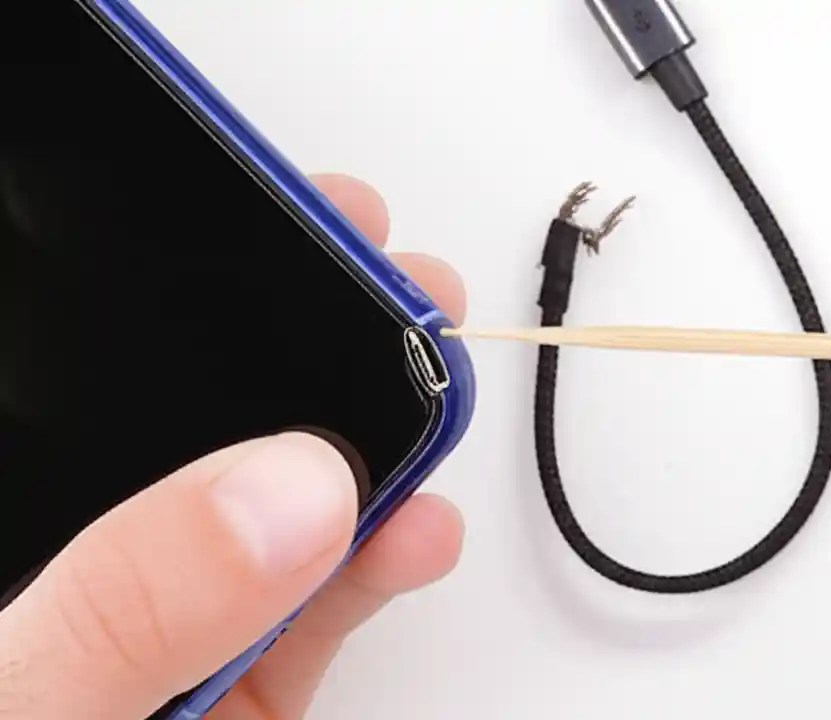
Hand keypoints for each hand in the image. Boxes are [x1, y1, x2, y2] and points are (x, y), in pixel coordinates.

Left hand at [0, 175, 466, 718]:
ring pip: (265, 516)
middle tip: (366, 272)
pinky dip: (373, 572)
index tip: (239, 226)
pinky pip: (310, 619)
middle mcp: (66, 570)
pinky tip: (415, 532)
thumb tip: (284, 491)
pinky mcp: (230, 698)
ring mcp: (153, 634)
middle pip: (175, 432)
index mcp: (1, 536)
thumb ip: (120, 610)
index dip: (127, 296)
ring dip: (356, 452)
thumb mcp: (12, 711)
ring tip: (422, 389)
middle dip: (285, 348)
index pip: (48, 390)